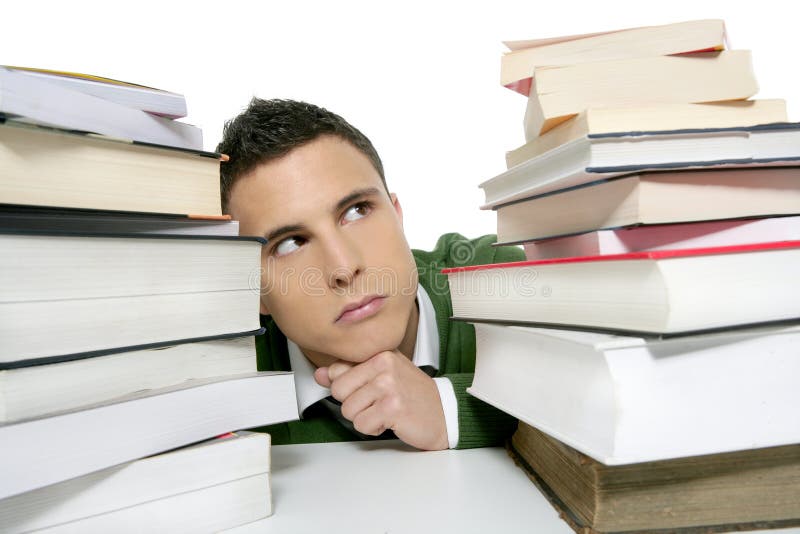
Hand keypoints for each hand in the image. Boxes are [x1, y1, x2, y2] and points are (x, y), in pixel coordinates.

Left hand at [314, 350, 448, 450]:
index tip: (367, 389)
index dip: (348, 387)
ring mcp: (388, 385)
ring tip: (385, 411)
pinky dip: (373, 429)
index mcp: (380, 352)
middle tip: (378, 402)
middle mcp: (383, 364)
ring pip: (348, 410)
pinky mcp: (392, 407)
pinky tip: (391, 420)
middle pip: (339, 391)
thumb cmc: (413, 394)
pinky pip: (361, 425)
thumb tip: (321, 374)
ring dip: (365, 418)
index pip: (337, 369)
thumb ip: (349, 372)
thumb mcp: (382, 375)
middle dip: (354, 404)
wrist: (444, 412)